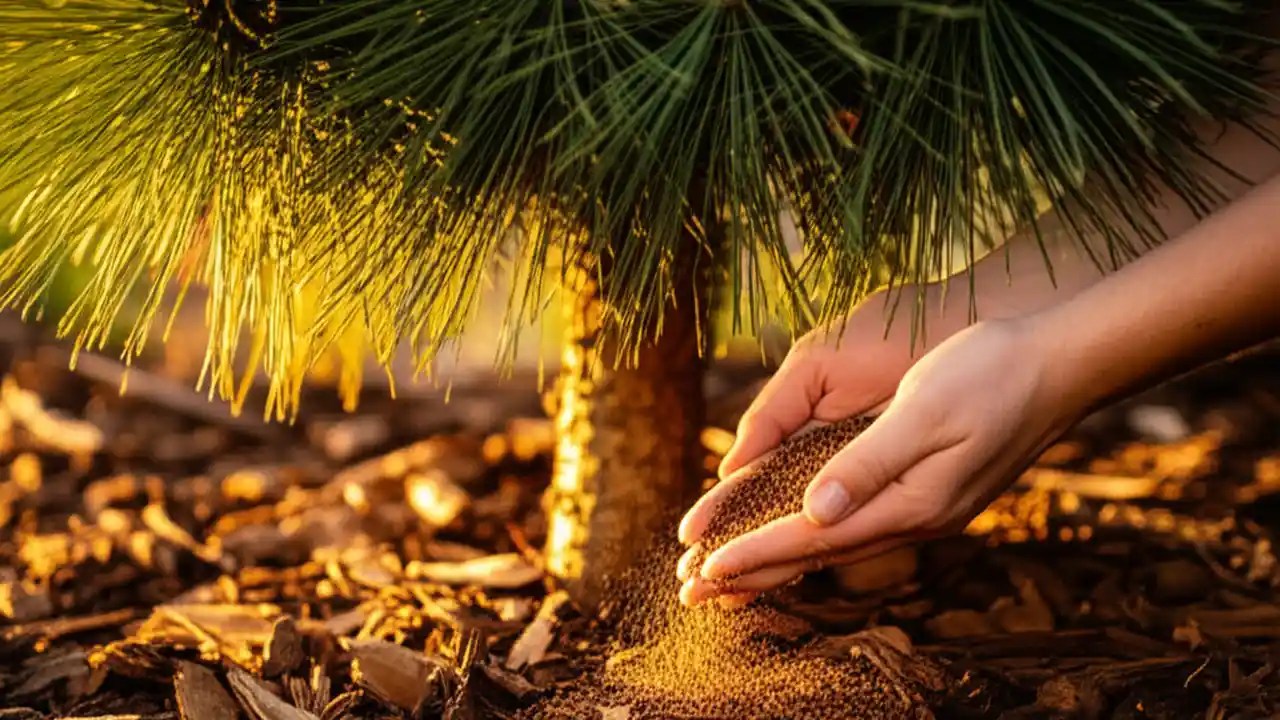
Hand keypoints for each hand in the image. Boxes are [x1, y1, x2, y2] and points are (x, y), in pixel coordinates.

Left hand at [678, 317, 1083, 606]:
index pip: (815, 539)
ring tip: (733, 579)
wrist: (1060, 364)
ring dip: (781, 560)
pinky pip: (858, 528)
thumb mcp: (924, 410)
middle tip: (695, 594)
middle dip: (755, 573)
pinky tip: (801, 539)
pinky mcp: (931, 494)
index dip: (757, 554)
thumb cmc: (990, 373)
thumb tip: (816, 513)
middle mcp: (917, 518)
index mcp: (911, 502)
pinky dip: (817, 539)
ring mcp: (926, 510)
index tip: (706, 570)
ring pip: (838, 546)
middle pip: (820, 556)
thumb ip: (868, 463)